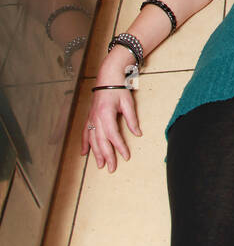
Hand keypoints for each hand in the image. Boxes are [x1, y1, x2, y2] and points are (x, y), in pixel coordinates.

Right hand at [80, 53, 141, 171]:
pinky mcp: (89, 118)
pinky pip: (84, 133)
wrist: (107, 77)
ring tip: (100, 165)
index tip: (126, 156)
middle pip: (101, 141)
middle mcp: (96, 118)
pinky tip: (84, 153)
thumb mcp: (128, 103)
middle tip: (112, 168)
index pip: (113, 135)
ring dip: (96, 153)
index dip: (120, 147)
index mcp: (106, 114)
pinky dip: (84, 144)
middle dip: (107, 156)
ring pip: (92, 140)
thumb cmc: (118, 88)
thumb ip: (132, 120)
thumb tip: (138, 133)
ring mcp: (91, 118)